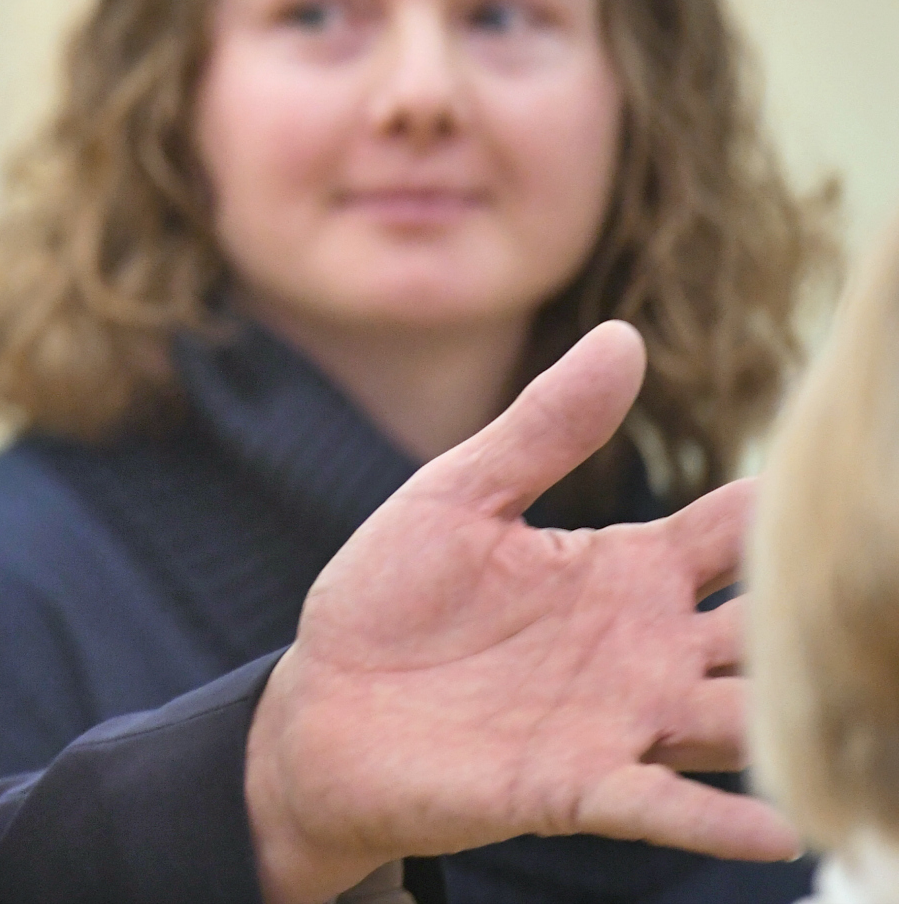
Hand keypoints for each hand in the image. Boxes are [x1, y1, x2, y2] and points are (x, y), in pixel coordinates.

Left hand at [243, 320, 799, 903]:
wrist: (323, 706)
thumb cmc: (390, 599)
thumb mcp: (459, 496)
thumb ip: (542, 428)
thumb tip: (621, 334)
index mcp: (628, 571)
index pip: (741, 534)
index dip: (795, 510)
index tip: (856, 482)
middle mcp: (649, 650)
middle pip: (767, 633)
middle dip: (821, 622)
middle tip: (873, 605)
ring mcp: (622, 722)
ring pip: (740, 722)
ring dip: (791, 722)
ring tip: (848, 715)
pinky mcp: (577, 788)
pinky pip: (665, 808)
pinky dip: (720, 822)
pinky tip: (778, 832)